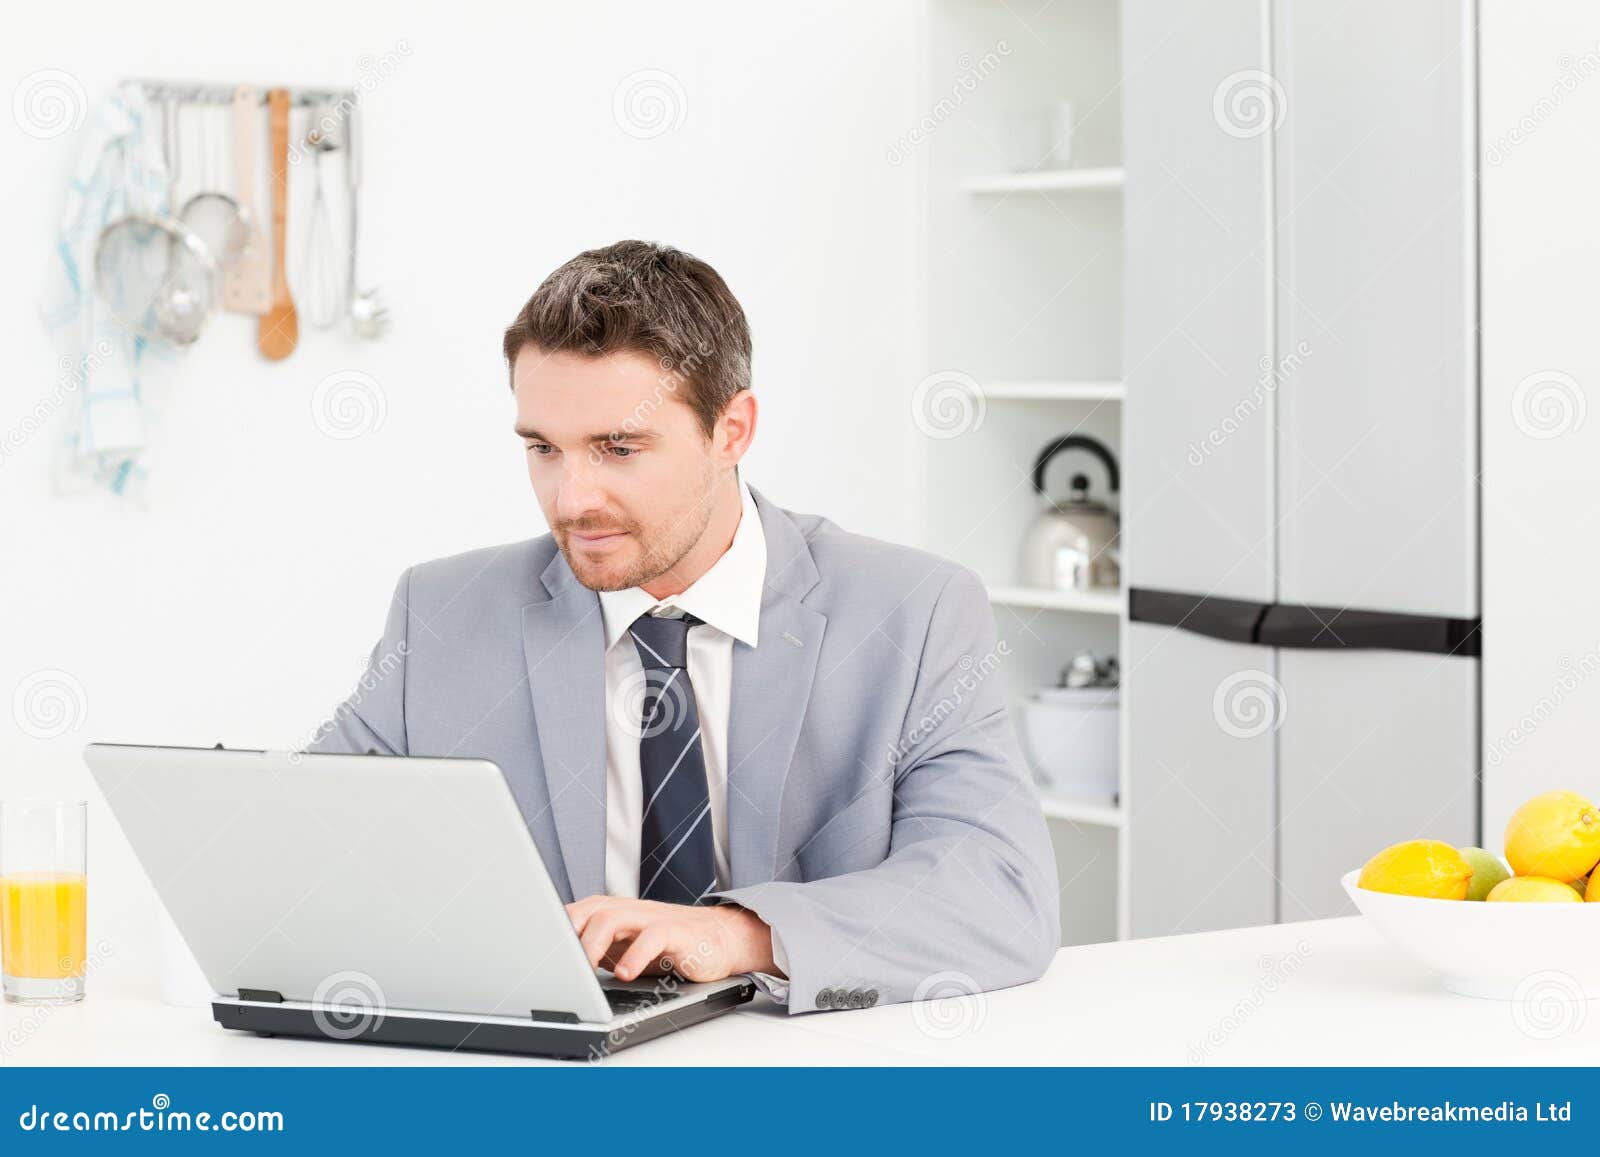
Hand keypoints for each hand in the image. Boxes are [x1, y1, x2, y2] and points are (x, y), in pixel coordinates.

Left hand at [565, 895, 780, 982]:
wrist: (716, 939)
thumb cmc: (662, 946)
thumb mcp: (620, 948)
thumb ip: (590, 951)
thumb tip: (551, 971)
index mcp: (605, 912)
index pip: (568, 916)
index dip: (547, 934)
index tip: (529, 957)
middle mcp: (624, 910)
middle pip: (584, 912)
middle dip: (564, 938)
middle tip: (553, 968)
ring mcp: (649, 918)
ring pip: (612, 918)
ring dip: (592, 944)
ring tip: (583, 971)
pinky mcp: (676, 931)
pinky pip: (652, 937)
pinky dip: (635, 954)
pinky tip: (624, 974)